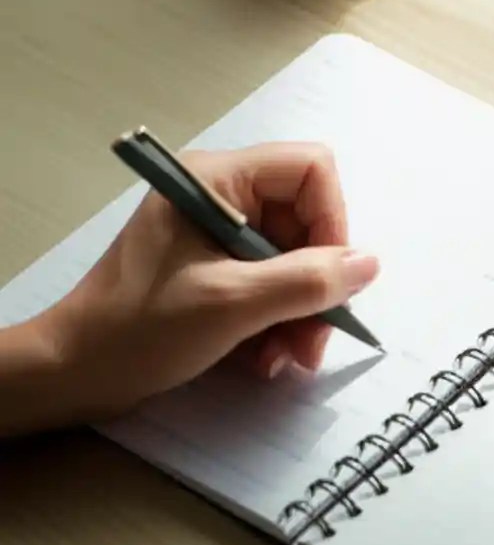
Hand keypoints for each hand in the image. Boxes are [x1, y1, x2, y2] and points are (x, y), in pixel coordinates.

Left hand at [27, 142, 379, 425]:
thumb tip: (370, 264)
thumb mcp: (232, 304)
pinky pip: (271, 282)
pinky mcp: (214, 267)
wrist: (73, 373)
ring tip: (287, 359)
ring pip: (295, 259)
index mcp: (217, 180)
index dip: (333, 222)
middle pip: (307, 222)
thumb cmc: (140, 329)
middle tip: (312, 343)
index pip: (310, 170)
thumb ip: (307, 281)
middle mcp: (222, 196)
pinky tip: (264, 357)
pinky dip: (276, 321)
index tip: (332, 280)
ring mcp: (217, 232)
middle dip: (317, 285)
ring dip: (299, 313)